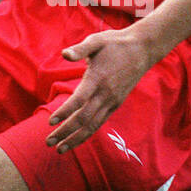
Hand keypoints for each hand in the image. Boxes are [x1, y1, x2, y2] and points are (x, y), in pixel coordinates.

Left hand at [46, 28, 152, 152]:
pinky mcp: (115, 104)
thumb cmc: (115, 43)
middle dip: (65, 132)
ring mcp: (112, 101)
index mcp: (98, 79)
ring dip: (75, 138)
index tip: (50, 122)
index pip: (78, 101)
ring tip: (60, 149)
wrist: (142, 50)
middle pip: (83, 119)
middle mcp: (105, 94)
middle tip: (48, 142)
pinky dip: (87, 133)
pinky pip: (100, 122)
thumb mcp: (96, 41)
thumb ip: (80, 49)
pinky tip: (76, 139)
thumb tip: (64, 54)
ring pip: (92, 125)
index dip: (64, 112)